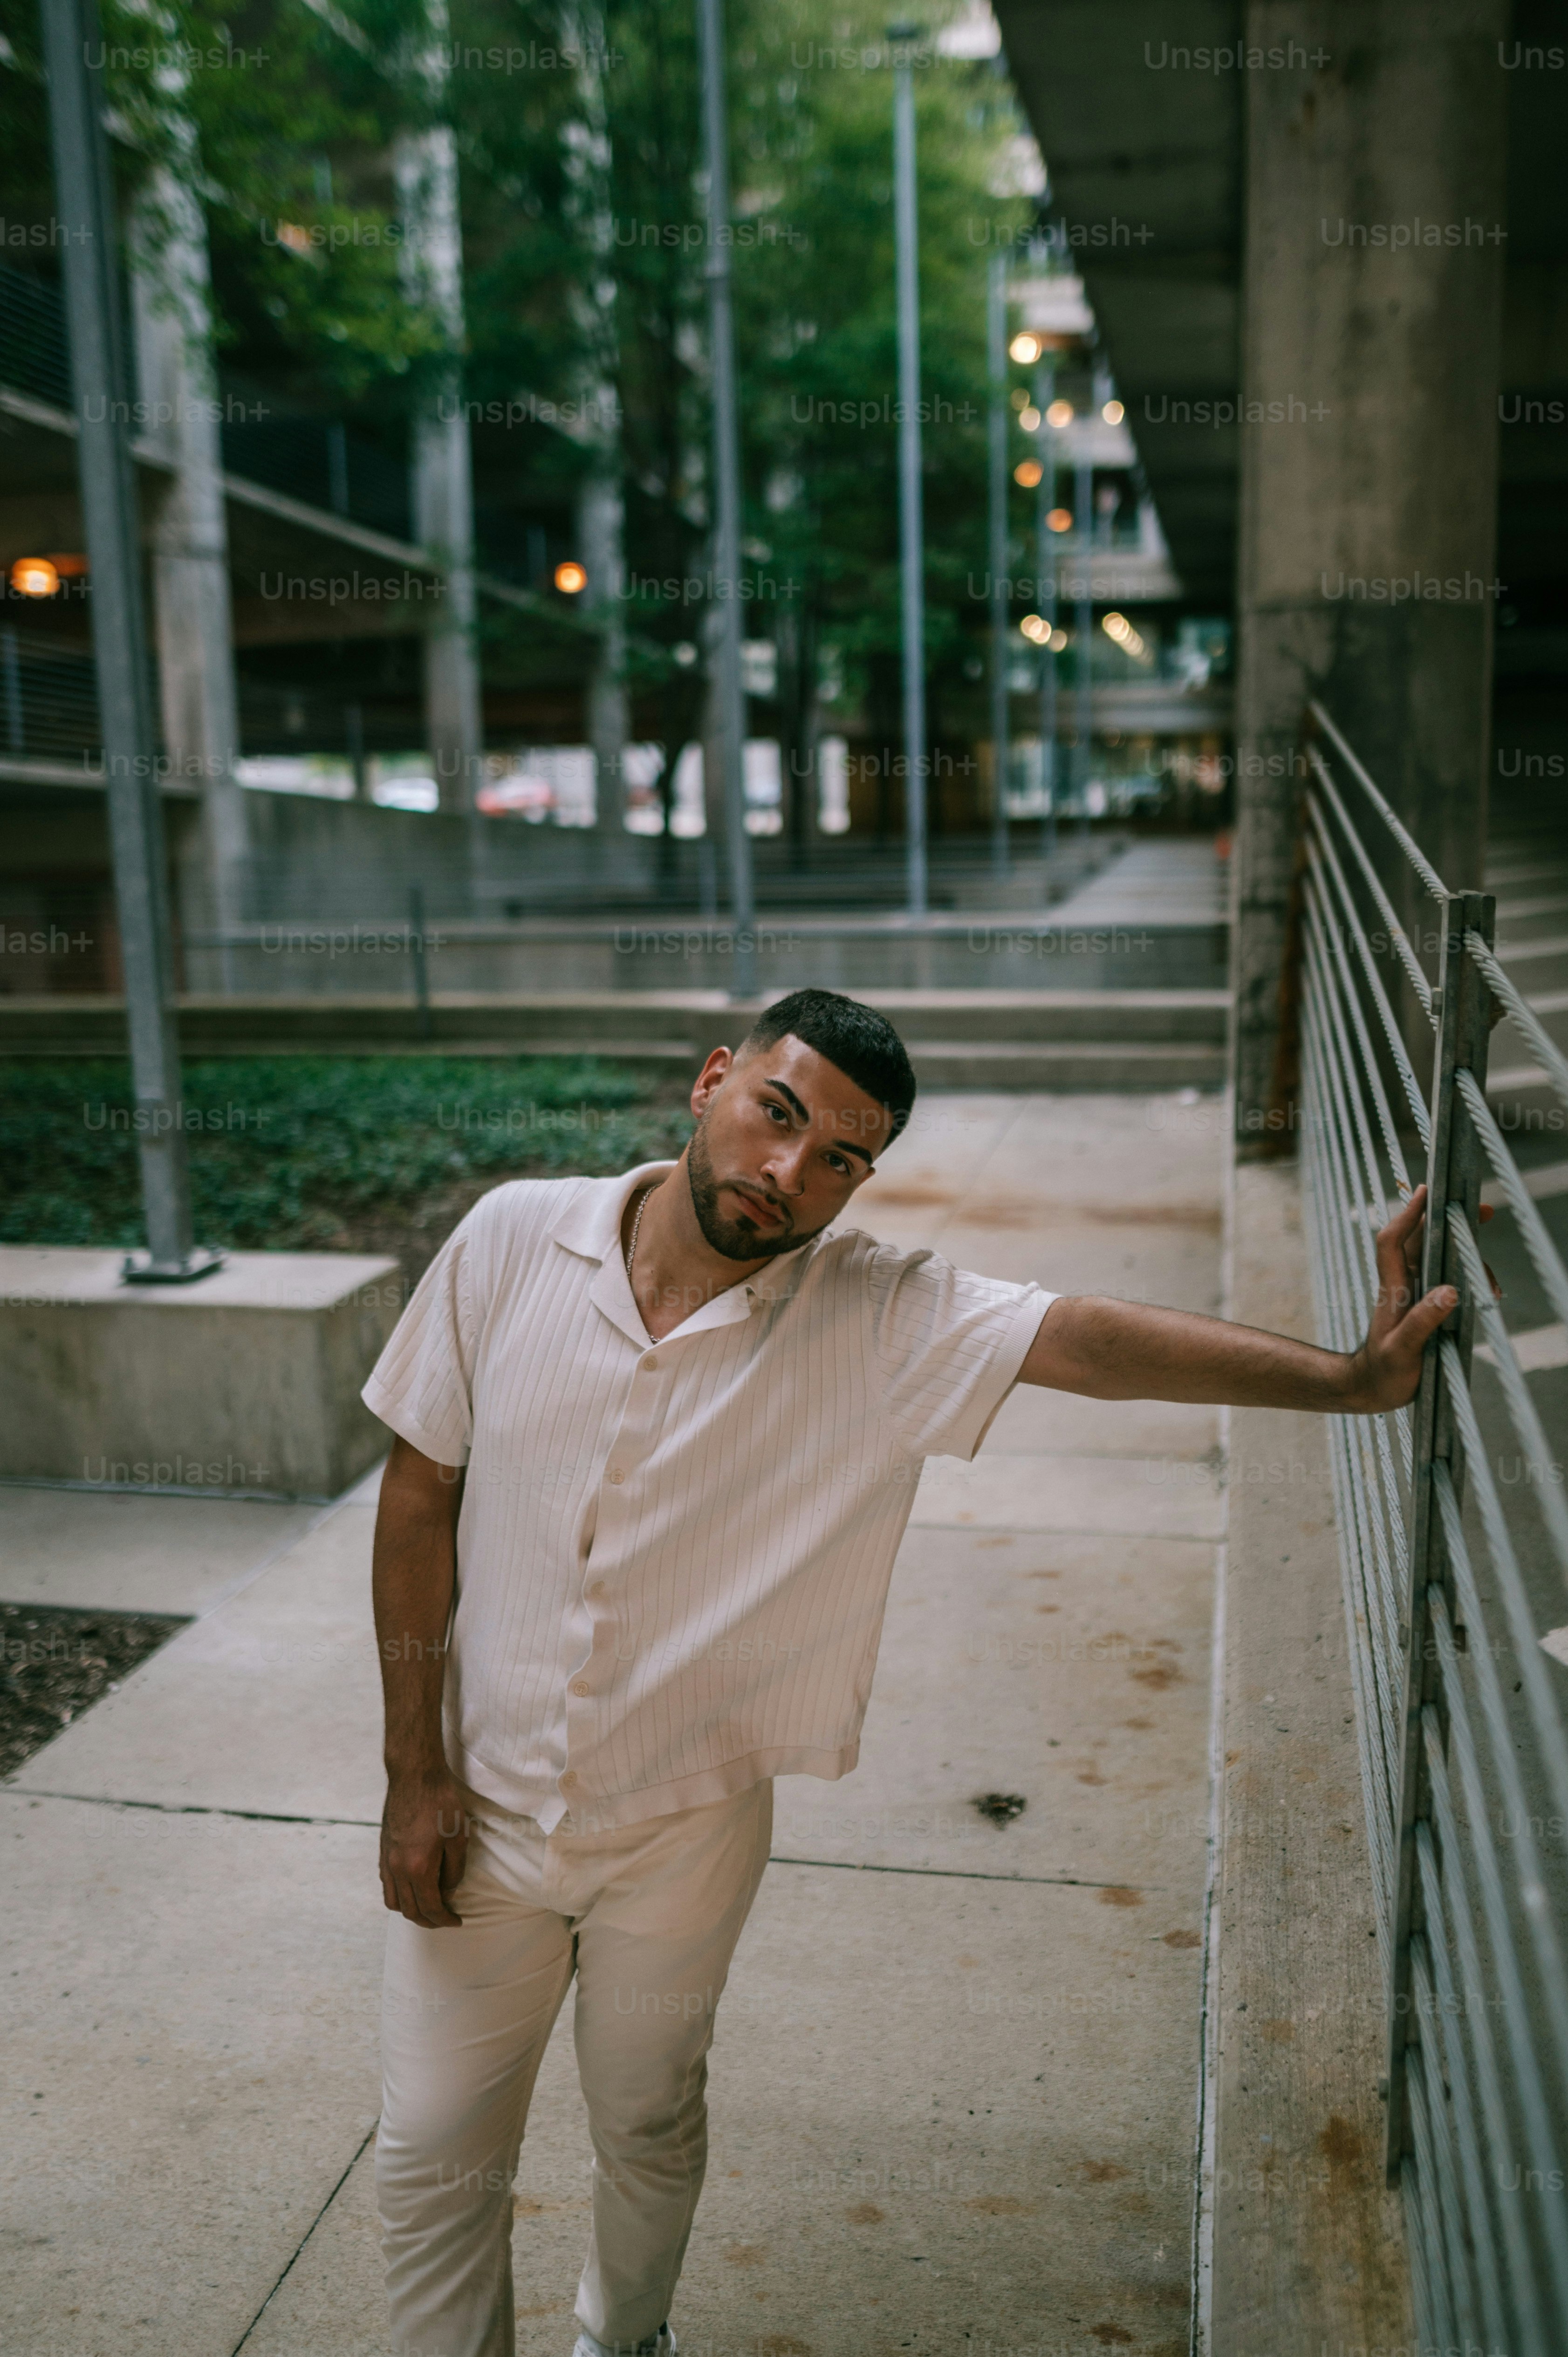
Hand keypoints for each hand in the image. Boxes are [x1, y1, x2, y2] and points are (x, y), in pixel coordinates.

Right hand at [380, 1769, 468, 1926]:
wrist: (415, 1775)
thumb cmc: (441, 1803)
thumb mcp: (458, 1838)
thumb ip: (454, 1871)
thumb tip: (448, 1892)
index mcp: (418, 1868)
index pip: (430, 1908)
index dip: (444, 1920)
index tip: (457, 1921)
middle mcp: (397, 1869)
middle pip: (409, 1910)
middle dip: (428, 1921)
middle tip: (445, 1918)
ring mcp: (387, 1860)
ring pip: (393, 1901)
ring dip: (410, 1910)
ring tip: (428, 1907)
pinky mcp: (383, 1850)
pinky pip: (387, 1883)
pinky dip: (399, 1894)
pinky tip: (413, 1886)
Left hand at [1343, 1185, 1495, 1413]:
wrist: (1374, 1390)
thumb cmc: (1384, 1371)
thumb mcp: (1403, 1350)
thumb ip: (1424, 1321)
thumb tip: (1451, 1290)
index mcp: (1392, 1289)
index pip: (1392, 1241)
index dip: (1407, 1215)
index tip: (1426, 1192)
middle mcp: (1403, 1285)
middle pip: (1423, 1242)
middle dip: (1449, 1222)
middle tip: (1484, 1212)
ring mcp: (1415, 1294)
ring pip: (1441, 1260)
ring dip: (1467, 1258)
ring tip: (1494, 1283)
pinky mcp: (1426, 1307)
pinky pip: (1449, 1281)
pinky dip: (1469, 1281)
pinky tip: (1488, 1294)